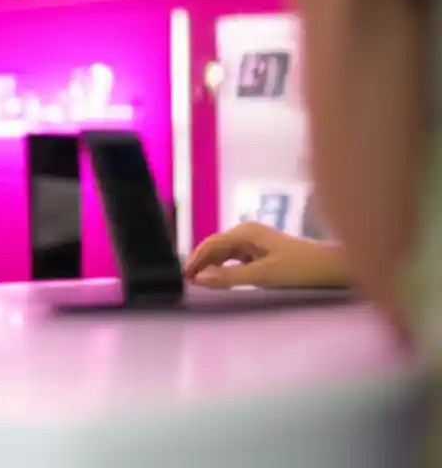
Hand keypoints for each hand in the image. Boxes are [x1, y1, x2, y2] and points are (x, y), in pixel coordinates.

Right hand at [183, 222, 349, 288]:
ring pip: (225, 253)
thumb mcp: (264, 276)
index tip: (181, 278)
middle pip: (215, 247)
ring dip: (212, 266)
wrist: (335, 268)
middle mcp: (248, 233)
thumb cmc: (301, 269)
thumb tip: (200, 279)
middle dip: (201, 263)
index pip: (210, 244)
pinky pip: (237, 259)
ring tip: (201, 283)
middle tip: (186, 283)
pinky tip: (222, 279)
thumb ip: (230, 278)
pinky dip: (226, 268)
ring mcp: (256, 242)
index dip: (194, 260)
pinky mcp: (264, 252)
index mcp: (245, 232)